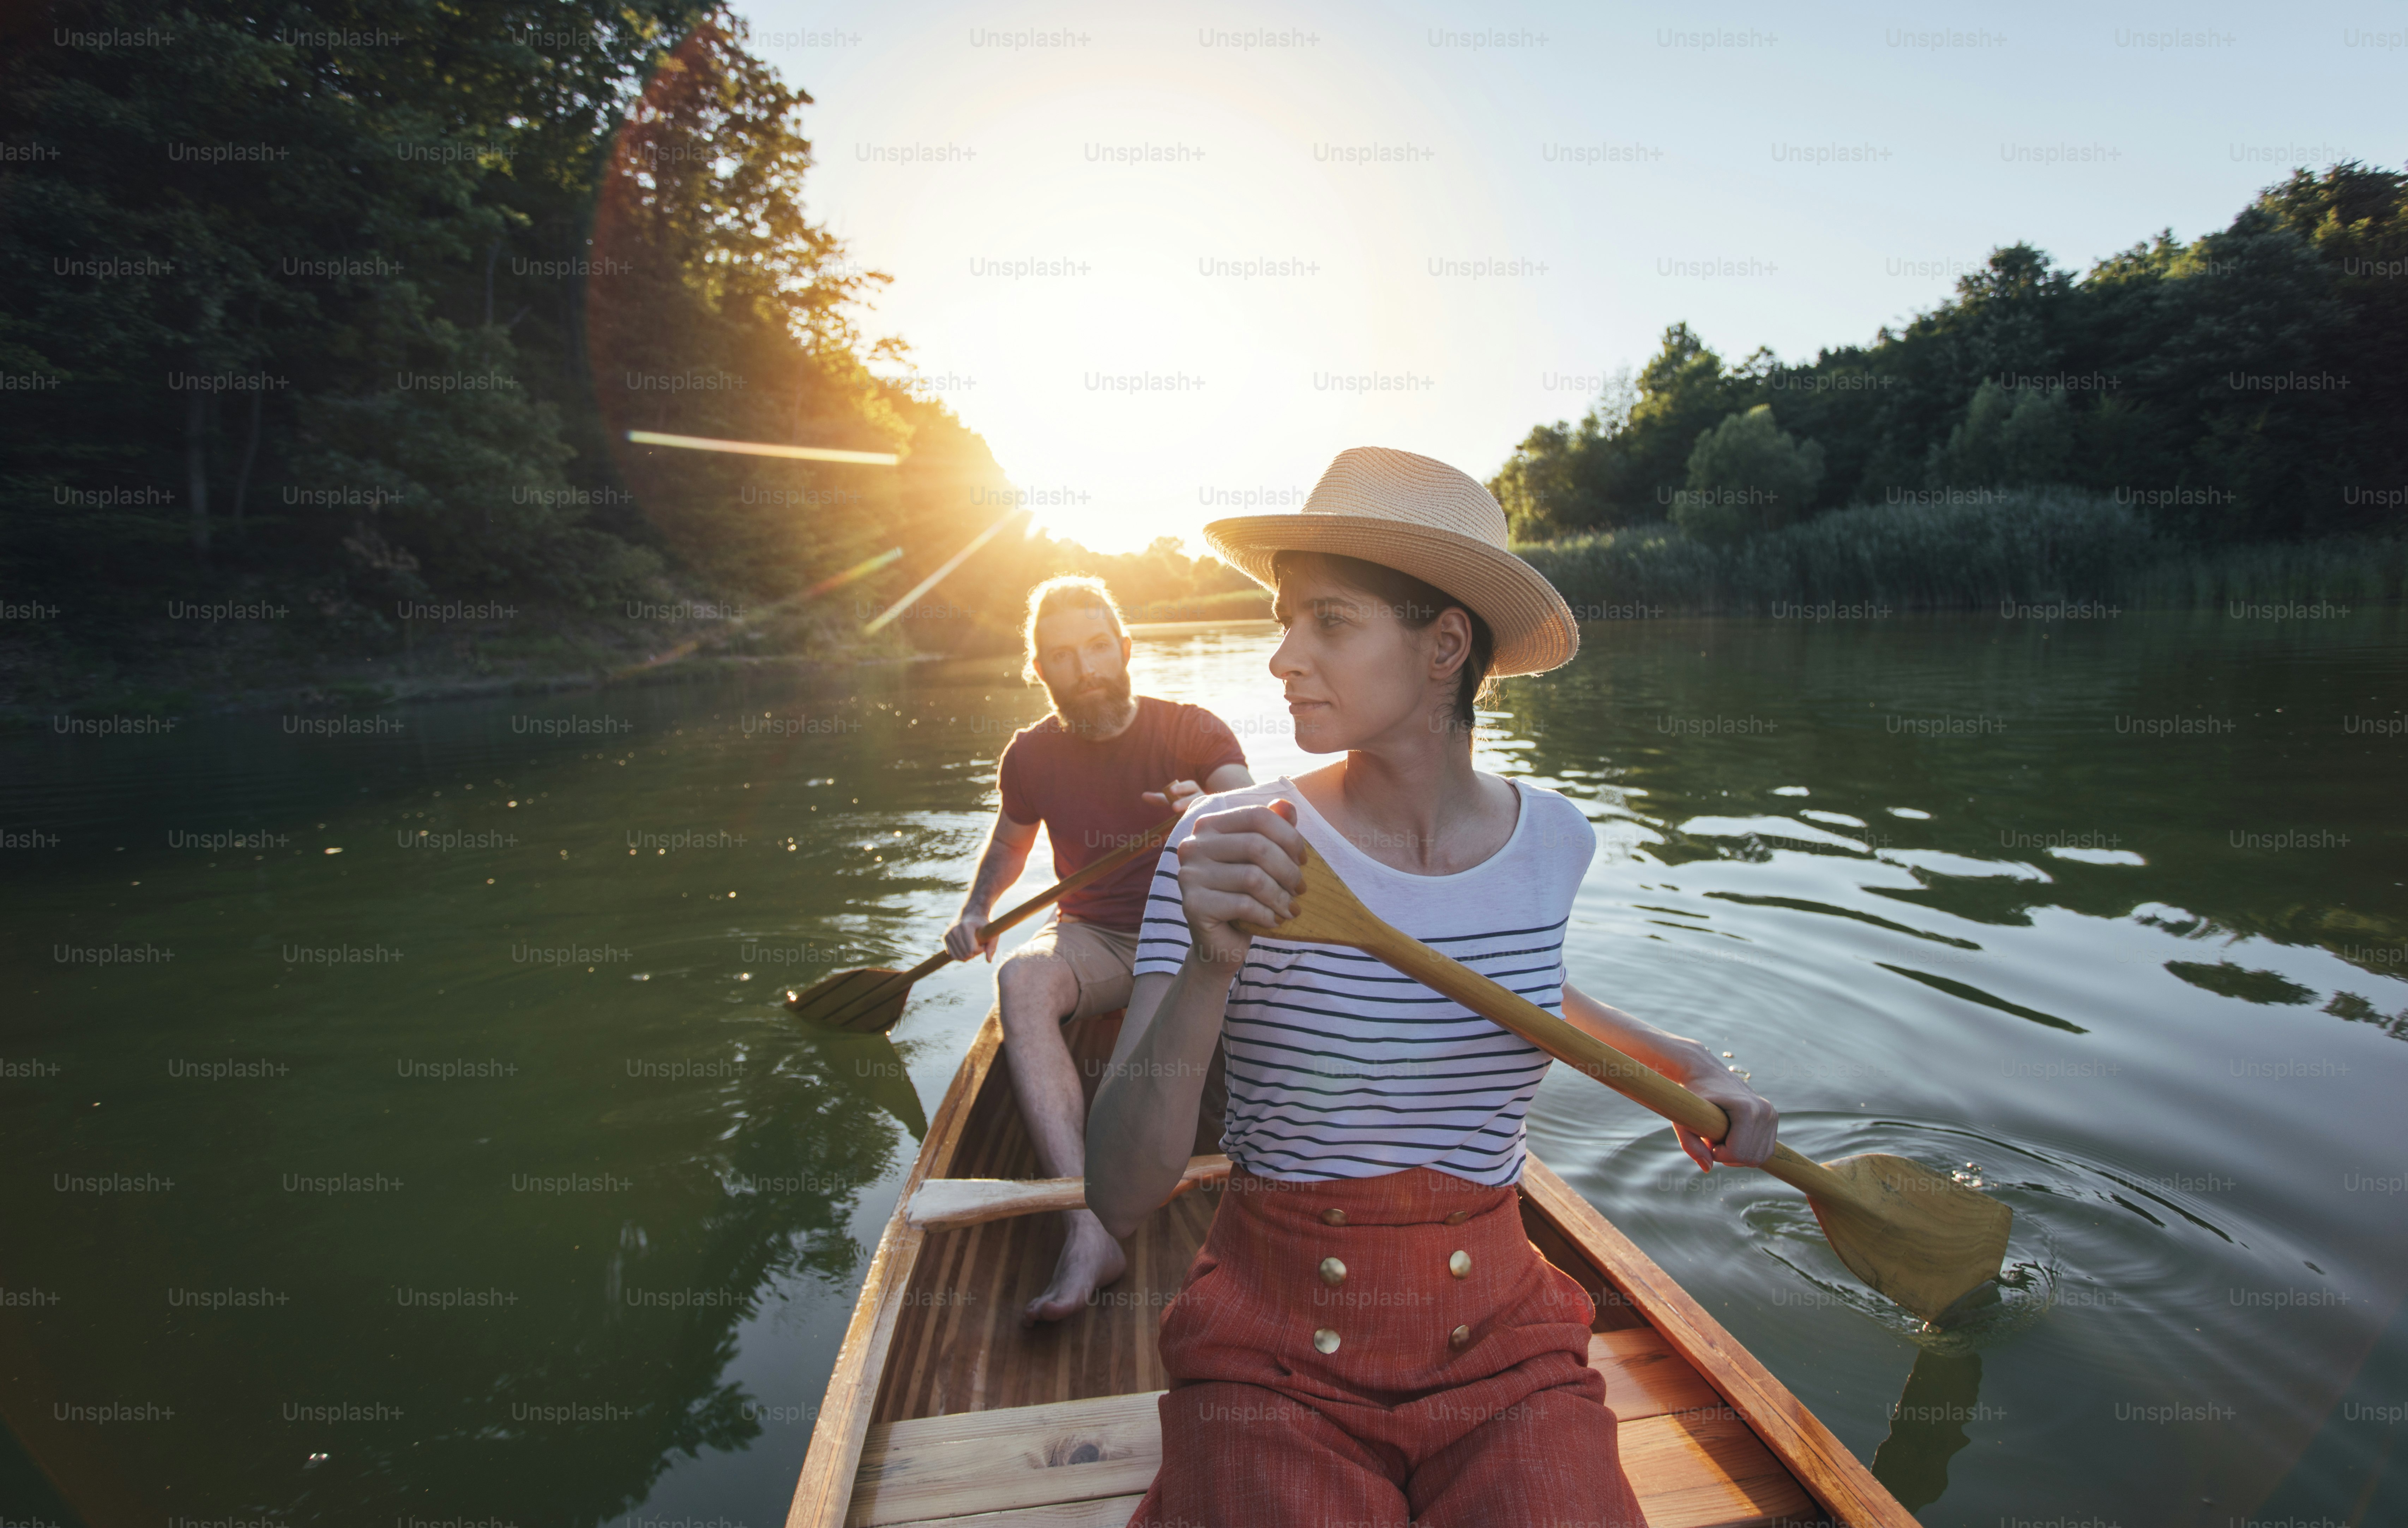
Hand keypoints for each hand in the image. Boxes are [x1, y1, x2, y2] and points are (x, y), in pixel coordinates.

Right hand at [943, 911, 995, 962]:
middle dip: (974, 954)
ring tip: (972, 947)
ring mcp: (948, 934)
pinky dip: (961, 956)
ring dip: (968, 956)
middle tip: (978, 946)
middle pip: (965, 954)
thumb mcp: (991, 933)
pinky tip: (966, 949)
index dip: (980, 950)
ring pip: (958, 957)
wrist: (971, 915)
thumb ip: (992, 946)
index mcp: (965, 927)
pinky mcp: (945, 938)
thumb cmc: (983, 925)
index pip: (972, 949)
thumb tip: (988, 961)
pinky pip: (953, 955)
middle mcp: (955, 930)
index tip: (983, 944)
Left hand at [1140, 779, 1203, 814]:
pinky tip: (1192, 827)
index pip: (1189, 785)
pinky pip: (1206, 818)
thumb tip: (1143, 795)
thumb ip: (1160, 798)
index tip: (1170, 791)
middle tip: (1173, 807)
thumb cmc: (1185, 804)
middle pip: (1195, 797)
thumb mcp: (1173, 800)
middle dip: (1184, 801)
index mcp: (1193, 790)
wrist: (1203, 813)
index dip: (1180, 788)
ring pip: (1201, 808)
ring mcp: (1207, 807)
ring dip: (1192, 812)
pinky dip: (1199, 820)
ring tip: (1181, 817)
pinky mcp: (1208, 817)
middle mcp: (1202, 797)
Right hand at [1175, 799, 1305, 969]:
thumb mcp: (1260, 860)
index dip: (1289, 836)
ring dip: (1281, 896)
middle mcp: (1193, 846)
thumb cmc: (1243, 894)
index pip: (1257, 816)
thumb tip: (1286, 805)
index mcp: (1208, 826)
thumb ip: (1272, 829)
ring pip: (1252, 877)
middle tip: (1300, 889)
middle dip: (1288, 870)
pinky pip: (1243, 904)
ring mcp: (1189, 875)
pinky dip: (1267, 914)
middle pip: (1256, 845)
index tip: (1303, 859)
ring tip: (1290, 907)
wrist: (1219, 942)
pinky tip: (1274, 921)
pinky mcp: (1192, 905)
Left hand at [1673, 1060, 1778, 1170]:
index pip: (1738, 1153)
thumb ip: (1690, 1145)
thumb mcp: (1683, 1119)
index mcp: (1746, 1108)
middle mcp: (1764, 1111)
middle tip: (1712, 1139)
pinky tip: (1733, 1138)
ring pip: (1759, 1157)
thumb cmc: (1692, 1095)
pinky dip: (1748, 1151)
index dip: (1719, 1155)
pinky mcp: (1772, 1118)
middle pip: (1750, 1158)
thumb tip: (1708, 1169)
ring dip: (1738, 1155)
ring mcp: (1771, 1114)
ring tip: (1722, 1137)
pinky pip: (1764, 1151)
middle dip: (1728, 1156)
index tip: (1706, 1141)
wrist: (1705, 1073)